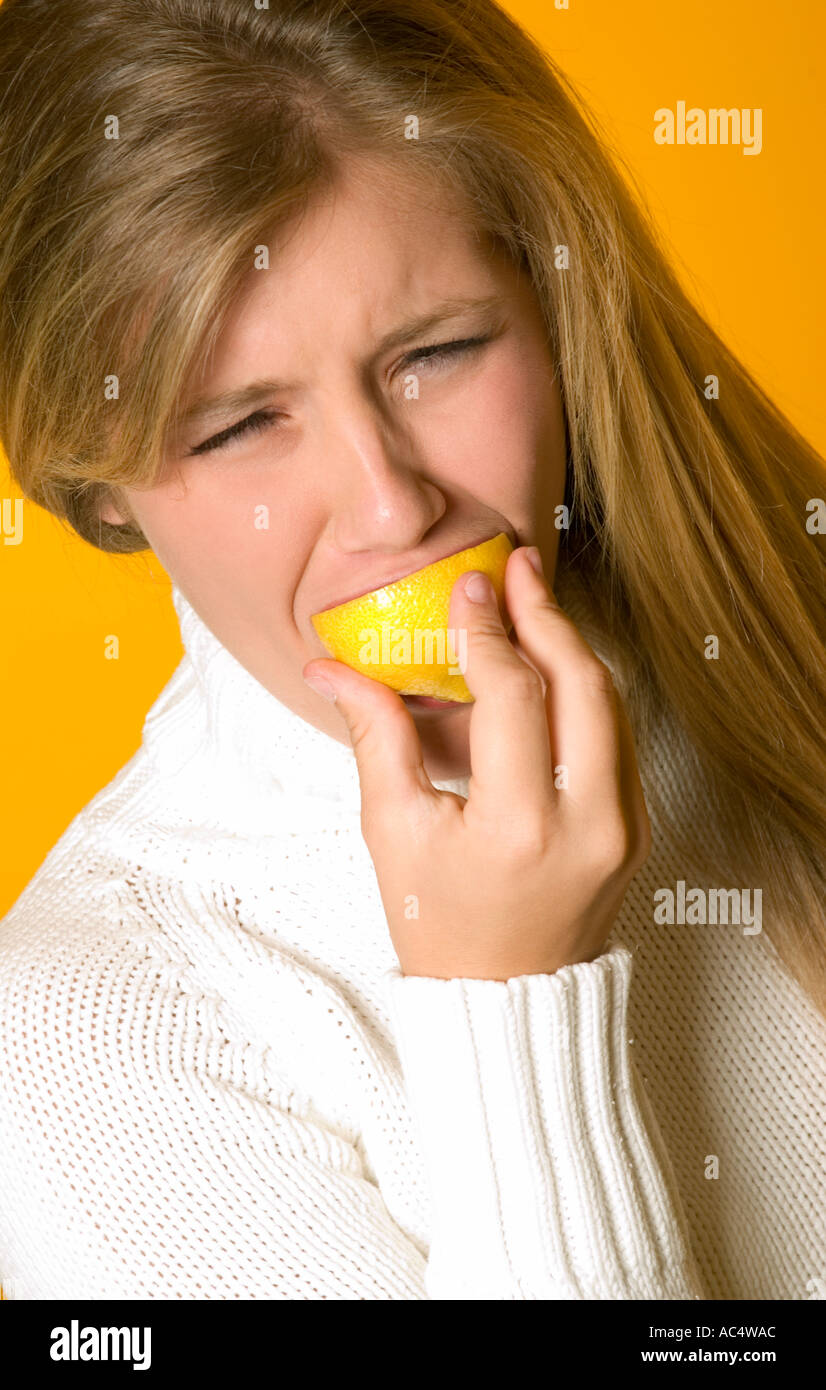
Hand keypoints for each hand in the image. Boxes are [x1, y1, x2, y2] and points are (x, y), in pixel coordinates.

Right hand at [302, 545, 650, 979]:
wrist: (504, 1000)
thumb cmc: (438, 925)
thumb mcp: (393, 833)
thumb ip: (376, 737)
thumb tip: (332, 669)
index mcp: (519, 827)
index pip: (514, 696)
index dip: (488, 631)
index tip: (468, 588)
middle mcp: (589, 824)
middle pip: (586, 685)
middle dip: (549, 615)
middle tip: (518, 569)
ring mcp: (625, 829)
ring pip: (614, 706)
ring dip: (573, 648)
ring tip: (534, 603)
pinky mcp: (635, 830)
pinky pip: (619, 740)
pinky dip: (587, 693)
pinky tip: (552, 666)